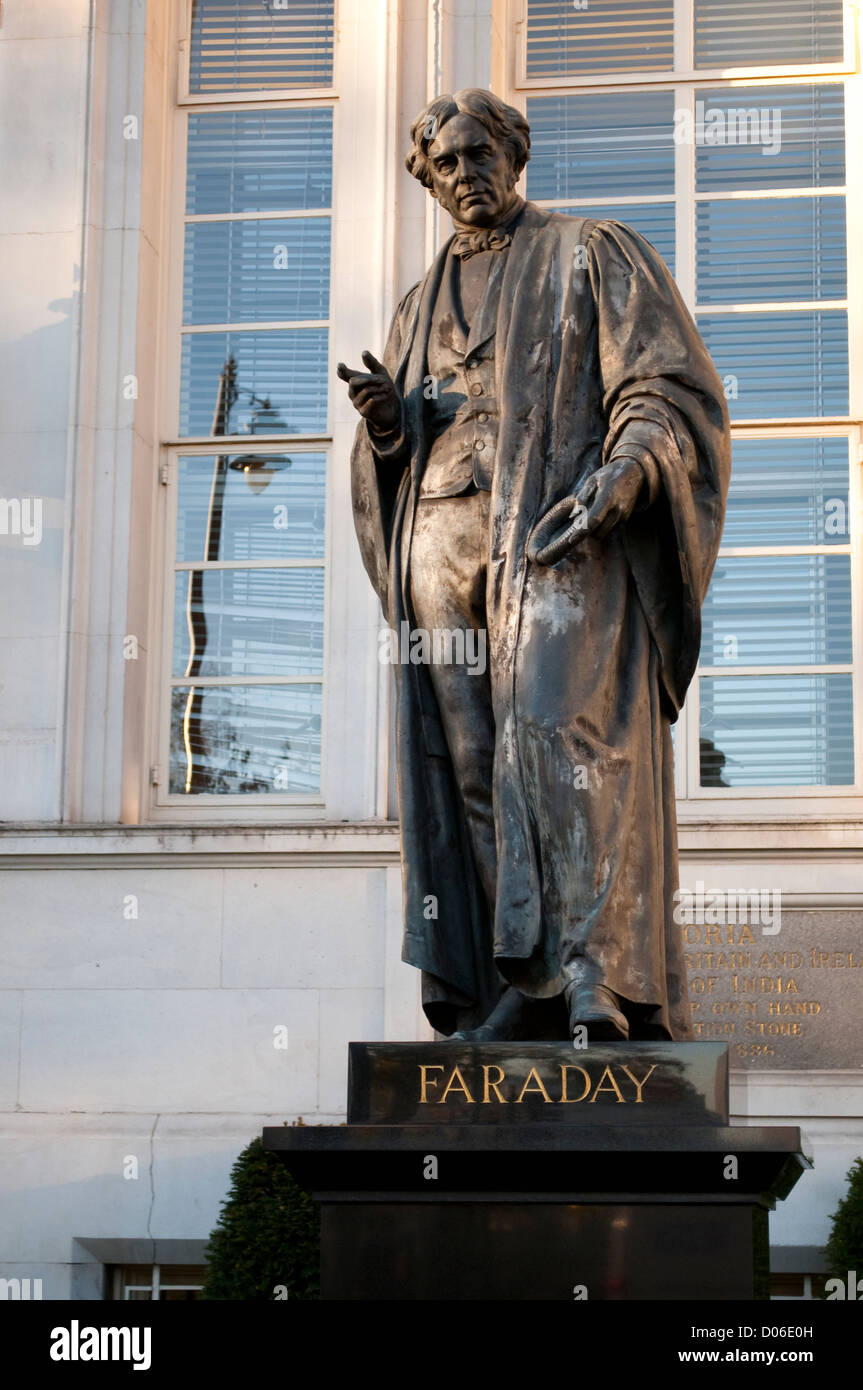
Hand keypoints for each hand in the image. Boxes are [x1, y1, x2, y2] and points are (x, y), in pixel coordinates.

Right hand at [337, 351, 401, 435]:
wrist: (392, 408)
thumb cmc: (384, 389)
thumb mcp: (381, 373)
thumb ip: (372, 363)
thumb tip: (363, 352)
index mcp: (355, 381)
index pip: (344, 375)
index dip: (342, 371)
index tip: (340, 366)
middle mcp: (352, 392)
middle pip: (354, 381)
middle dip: (370, 379)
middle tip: (384, 379)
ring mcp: (356, 403)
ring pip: (366, 391)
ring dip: (379, 388)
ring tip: (388, 388)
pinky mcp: (363, 412)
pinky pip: (371, 400)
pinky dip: (380, 396)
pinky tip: (386, 395)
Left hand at [527, 457, 644, 565]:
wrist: (634, 473)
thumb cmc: (609, 475)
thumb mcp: (592, 480)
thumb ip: (582, 497)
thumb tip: (574, 515)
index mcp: (608, 496)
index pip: (594, 519)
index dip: (582, 531)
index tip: (571, 540)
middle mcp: (618, 509)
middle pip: (598, 532)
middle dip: (587, 532)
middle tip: (580, 521)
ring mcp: (623, 516)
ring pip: (604, 534)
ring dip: (594, 531)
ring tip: (591, 516)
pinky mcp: (625, 519)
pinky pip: (609, 529)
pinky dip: (601, 527)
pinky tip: (600, 514)